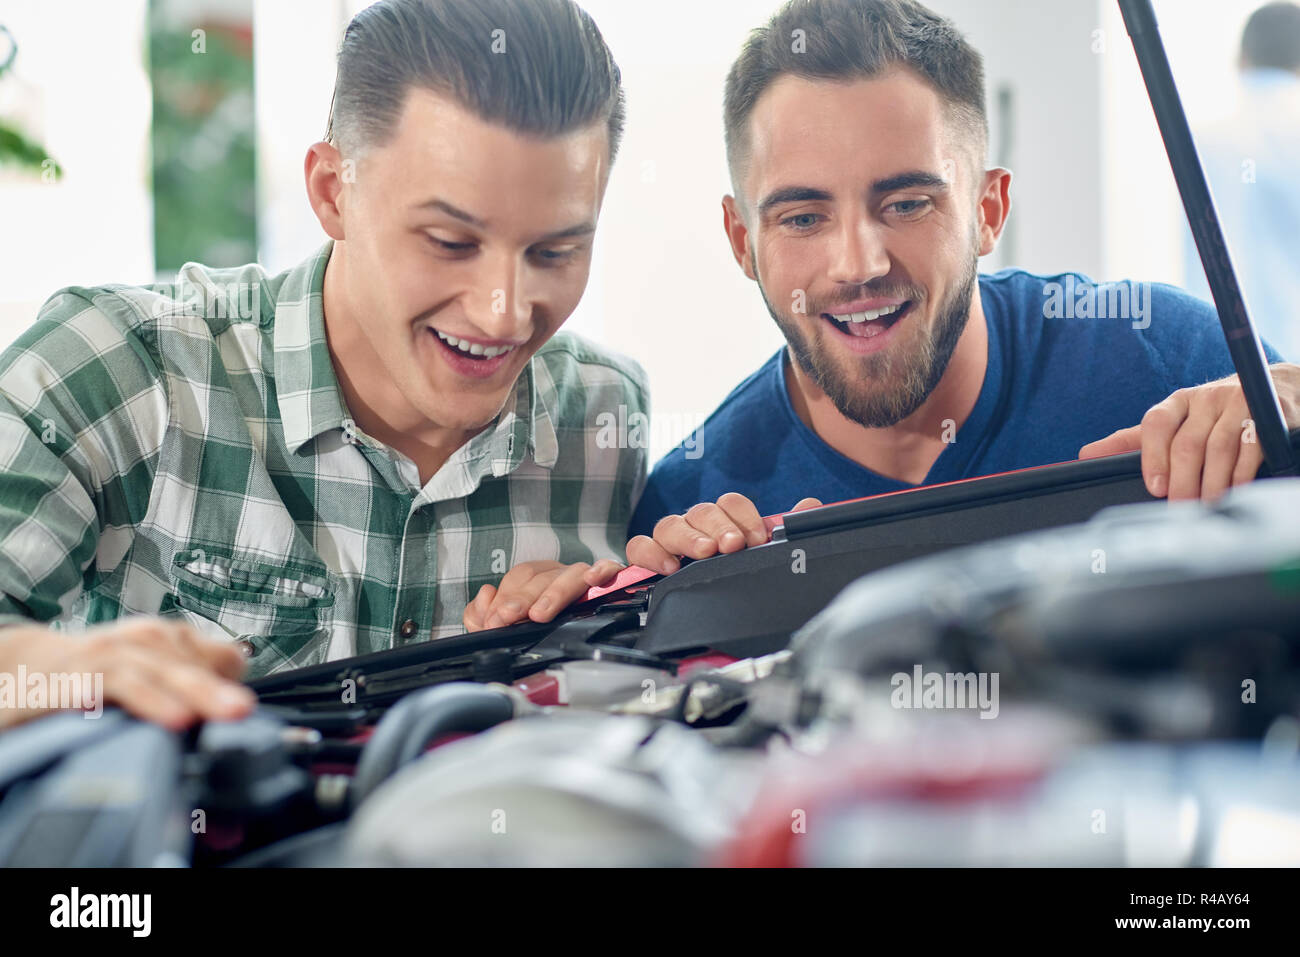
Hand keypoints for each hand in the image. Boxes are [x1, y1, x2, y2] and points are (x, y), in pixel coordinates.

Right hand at [0, 617, 254, 731]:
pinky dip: (106, 694)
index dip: (229, 681)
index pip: (220, 655)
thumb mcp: (154, 677)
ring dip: (164, 692)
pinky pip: (95, 684)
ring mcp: (104, 656)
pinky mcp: (70, 678)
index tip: (242, 710)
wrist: (28, 668)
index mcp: (170, 642)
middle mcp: (141, 641)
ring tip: (186, 718)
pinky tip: (112, 710)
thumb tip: (235, 716)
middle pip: (187, 663)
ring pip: (144, 669)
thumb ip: (191, 691)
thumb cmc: (99, 676)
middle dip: (212, 688)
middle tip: (239, 711)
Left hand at [463, 559, 624, 631]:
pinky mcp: (609, 584)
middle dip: (521, 598)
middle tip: (506, 618)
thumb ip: (481, 615)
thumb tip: (485, 596)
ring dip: (554, 593)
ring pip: (572, 574)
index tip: (494, 620)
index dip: (504, 598)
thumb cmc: (536, 631)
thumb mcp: (500, 625)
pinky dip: (602, 570)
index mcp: (534, 580)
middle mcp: (558, 575)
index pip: (517, 579)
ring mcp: (584, 580)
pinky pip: (609, 570)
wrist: (580, 646)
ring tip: (539, 614)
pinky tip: (593, 579)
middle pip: (542, 576)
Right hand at [626, 492, 822, 574]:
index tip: (757, 538)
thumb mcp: (764, 555)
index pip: (730, 503)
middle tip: (732, 545)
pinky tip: (668, 567)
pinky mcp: (648, 560)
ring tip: (704, 552)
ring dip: (688, 537)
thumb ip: (785, 530)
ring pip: (669, 524)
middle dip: (719, 525)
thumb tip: (810, 506)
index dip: (744, 515)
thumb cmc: (735, 572)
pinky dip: (650, 553)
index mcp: (724, 522)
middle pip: (701, 511)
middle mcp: (696, 527)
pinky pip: (639, 547)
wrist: (717, 609)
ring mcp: (670, 541)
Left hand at [1078, 363, 1299, 500]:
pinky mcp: (1266, 414)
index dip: (1153, 457)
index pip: (1157, 424)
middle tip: (1179, 507)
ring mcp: (1237, 404)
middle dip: (1181, 480)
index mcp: (1177, 402)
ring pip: (1218, 448)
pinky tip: (1234, 491)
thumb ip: (1133, 441)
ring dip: (1210, 482)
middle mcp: (1205, 399)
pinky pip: (1251, 448)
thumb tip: (1086, 455)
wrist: (1274, 388)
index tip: (1155, 487)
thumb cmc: (1212, 415)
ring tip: (1205, 506)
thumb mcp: (1173, 423)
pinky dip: (1241, 473)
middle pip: (1187, 443)